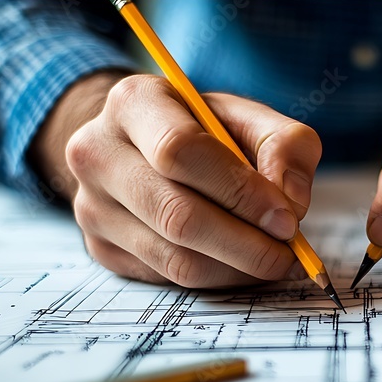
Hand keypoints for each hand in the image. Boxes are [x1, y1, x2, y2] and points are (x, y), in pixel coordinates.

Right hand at [31, 73, 321, 287]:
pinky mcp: (100, 247)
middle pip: (176, 214)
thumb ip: (285, 144)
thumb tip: (291, 202)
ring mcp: (90, 205)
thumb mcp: (247, 117)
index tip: (286, 218)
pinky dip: (215, 279)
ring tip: (271, 260)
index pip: (181, 151)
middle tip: (287, 254)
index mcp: (134, 102)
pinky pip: (166, 278)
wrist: (140, 146)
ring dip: (235, 269)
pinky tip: (238, 264)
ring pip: (174, 257)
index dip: (240, 191)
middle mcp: (97, 152)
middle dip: (245, 244)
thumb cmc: (202, 129)